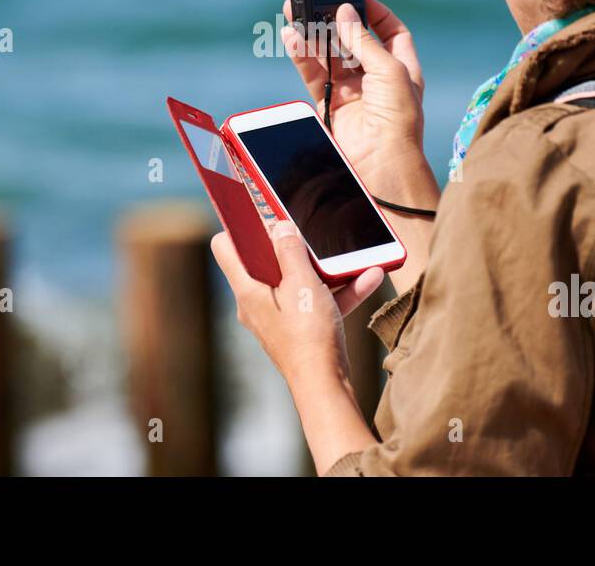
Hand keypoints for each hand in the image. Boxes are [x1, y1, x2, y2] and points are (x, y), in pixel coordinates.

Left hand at [210, 221, 384, 383]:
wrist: (325, 384)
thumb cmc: (308, 335)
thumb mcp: (301, 283)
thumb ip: (290, 250)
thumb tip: (278, 225)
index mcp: (247, 290)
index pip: (226, 248)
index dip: (237, 225)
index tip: (255, 210)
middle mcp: (256, 303)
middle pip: (264, 261)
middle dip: (289, 245)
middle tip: (306, 228)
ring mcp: (277, 317)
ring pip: (295, 281)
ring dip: (323, 268)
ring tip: (349, 254)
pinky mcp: (298, 328)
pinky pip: (314, 300)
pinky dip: (337, 290)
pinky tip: (368, 277)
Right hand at [281, 0, 440, 292]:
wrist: (380, 170)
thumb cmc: (398, 123)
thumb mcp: (391, 72)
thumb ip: (364, 40)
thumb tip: (345, 11)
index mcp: (402, 69)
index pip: (390, 31)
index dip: (374, 12)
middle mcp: (377, 80)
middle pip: (353, 39)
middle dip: (335, 19)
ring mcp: (351, 93)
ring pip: (329, 54)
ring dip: (314, 33)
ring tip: (296, 12)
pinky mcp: (328, 106)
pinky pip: (312, 74)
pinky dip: (302, 55)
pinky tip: (292, 38)